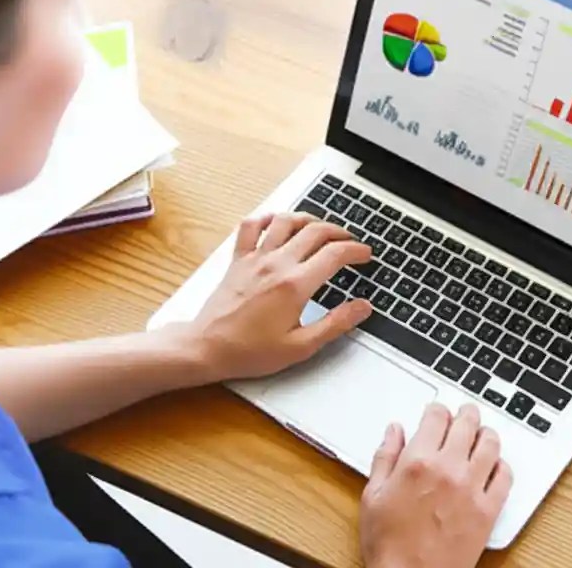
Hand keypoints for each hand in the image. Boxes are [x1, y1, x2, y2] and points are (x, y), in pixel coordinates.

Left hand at [155, 212, 372, 384]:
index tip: (365, 255)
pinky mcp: (238, 260)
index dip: (356, 250)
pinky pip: (251, 226)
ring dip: (308, 219)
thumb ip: (335, 324)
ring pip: (286, 221)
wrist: (206, 348)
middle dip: (339, 232)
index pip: (335, 254)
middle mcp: (276, 265)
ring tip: (320, 227)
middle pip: (315, 231)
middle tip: (349, 242)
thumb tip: (362, 308)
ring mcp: (255, 259)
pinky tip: (276, 223)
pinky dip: (267, 219)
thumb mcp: (301, 346)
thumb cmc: (249, 351)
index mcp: (295, 285)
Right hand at [360, 403, 512, 567]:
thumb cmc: (389, 545)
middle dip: (466, 413)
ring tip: (482, 433)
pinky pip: (505, 477)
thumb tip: (393, 431)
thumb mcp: (373, 496)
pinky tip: (495, 465)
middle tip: (465, 413)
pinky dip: (502, 465)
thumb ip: (385, 457)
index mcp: (417, 462)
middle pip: (467, 424)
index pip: (436, 417)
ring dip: (486, 433)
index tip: (436, 412)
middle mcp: (448, 470)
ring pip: (491, 444)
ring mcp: (471, 489)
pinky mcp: (488, 511)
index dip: (437, 409)